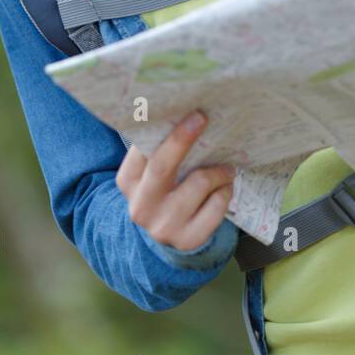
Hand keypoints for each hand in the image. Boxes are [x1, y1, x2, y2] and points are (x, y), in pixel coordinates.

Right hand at [116, 109, 235, 250]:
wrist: (163, 237)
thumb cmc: (162, 191)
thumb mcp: (149, 174)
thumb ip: (158, 151)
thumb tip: (183, 115)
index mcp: (128, 183)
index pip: (142, 153)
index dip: (165, 133)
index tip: (189, 114)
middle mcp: (142, 206)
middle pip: (161, 167)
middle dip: (182, 140)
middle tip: (202, 119)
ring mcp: (164, 226)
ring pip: (198, 183)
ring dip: (218, 171)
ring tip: (226, 168)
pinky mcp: (188, 240)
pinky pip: (216, 207)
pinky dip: (225, 192)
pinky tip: (224, 188)